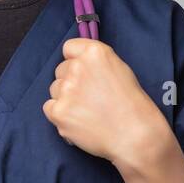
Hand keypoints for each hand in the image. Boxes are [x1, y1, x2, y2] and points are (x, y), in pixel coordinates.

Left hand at [42, 38, 167, 167]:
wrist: (134, 134)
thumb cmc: (132, 104)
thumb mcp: (119, 70)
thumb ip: (95, 64)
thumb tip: (78, 64)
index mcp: (94, 53)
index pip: (69, 48)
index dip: (75, 60)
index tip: (82, 71)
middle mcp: (77, 67)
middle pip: (61, 70)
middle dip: (71, 81)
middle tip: (89, 96)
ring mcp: (66, 90)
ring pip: (55, 89)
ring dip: (65, 98)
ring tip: (87, 111)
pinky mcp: (58, 111)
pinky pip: (49, 107)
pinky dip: (60, 114)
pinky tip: (78, 120)